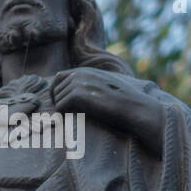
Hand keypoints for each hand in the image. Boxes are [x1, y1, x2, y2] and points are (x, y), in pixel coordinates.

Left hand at [49, 68, 164, 151]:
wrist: (134, 108)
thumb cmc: (124, 103)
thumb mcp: (107, 87)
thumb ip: (92, 85)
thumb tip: (76, 94)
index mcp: (87, 71)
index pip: (59, 76)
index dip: (56, 90)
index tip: (59, 103)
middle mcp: (81, 73)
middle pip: (56, 88)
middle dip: (57, 101)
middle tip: (64, 115)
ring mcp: (79, 82)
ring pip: (58, 98)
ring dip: (62, 110)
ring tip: (73, 118)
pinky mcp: (79, 94)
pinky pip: (60, 106)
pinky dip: (64, 114)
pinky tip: (74, 119)